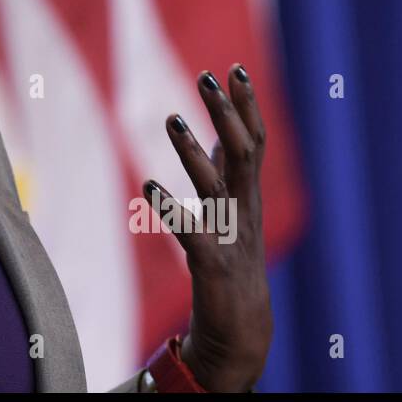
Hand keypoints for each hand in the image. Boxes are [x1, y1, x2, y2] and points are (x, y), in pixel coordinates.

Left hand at [143, 64, 270, 391]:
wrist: (241, 332)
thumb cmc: (232, 264)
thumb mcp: (233, 210)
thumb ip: (226, 171)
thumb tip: (220, 132)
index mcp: (248, 195)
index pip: (253, 141)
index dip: (246, 105)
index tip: (234, 68)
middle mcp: (244, 209)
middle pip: (241, 153)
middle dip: (225, 113)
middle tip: (205, 76)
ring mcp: (229, 235)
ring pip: (214, 185)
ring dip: (193, 151)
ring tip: (171, 118)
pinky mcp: (210, 264)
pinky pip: (189, 231)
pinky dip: (170, 207)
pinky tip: (148, 186)